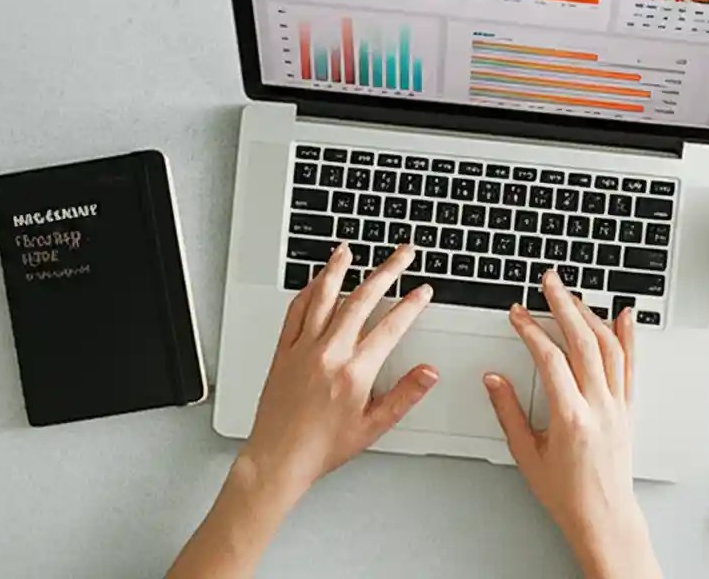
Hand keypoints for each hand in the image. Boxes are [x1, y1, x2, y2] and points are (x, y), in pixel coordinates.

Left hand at [241, 243, 437, 489]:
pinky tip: (316, 280)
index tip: (422, 291)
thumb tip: (429, 372)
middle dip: (386, 271)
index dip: (411, 305)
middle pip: (361, 299)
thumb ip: (405, 395)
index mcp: (354, 372)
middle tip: (402, 254)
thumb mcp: (374, 426)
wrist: (278, 458)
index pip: (390, 327)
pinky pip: (296, 311)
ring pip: (324, 297)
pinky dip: (308, 291)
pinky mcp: (283, 351)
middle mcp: (328, 353)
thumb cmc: (323, 447)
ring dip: (338, 269)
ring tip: (349, 250)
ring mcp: (303, 348)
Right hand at [484, 271, 660, 578]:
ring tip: (573, 294)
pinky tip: (625, 315)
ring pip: (609, 347)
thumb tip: (494, 380)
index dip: (531, 331)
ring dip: (590, 314)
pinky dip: (629, 336)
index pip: (550, 359)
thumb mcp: (526, 455)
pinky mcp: (628, 407)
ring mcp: (618, 405)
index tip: (518, 314)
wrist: (604, 516)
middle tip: (549, 282)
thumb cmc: (566, 493)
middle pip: (583, 342)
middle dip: (564, 305)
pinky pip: (631, 364)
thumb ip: (508, 412)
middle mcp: (599, 406)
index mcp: (571, 418)